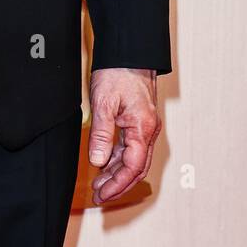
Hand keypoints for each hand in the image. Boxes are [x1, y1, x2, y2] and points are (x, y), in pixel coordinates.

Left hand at [86, 67, 161, 204]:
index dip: (117, 184)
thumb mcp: (104, 103)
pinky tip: (106, 164)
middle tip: (99, 196)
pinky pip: (131, 147)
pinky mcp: (139, 121)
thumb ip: (102, 134)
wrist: (129, 51)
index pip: (133, 167)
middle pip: (136, 168)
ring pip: (134, 159)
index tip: (102, 194)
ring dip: (117, 174)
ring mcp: (145, 126)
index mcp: (142, 128)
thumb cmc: (119, 71)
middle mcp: (148, 130)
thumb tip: (99, 161)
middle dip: (118, 185)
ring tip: (99, 184)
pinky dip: (119, 159)